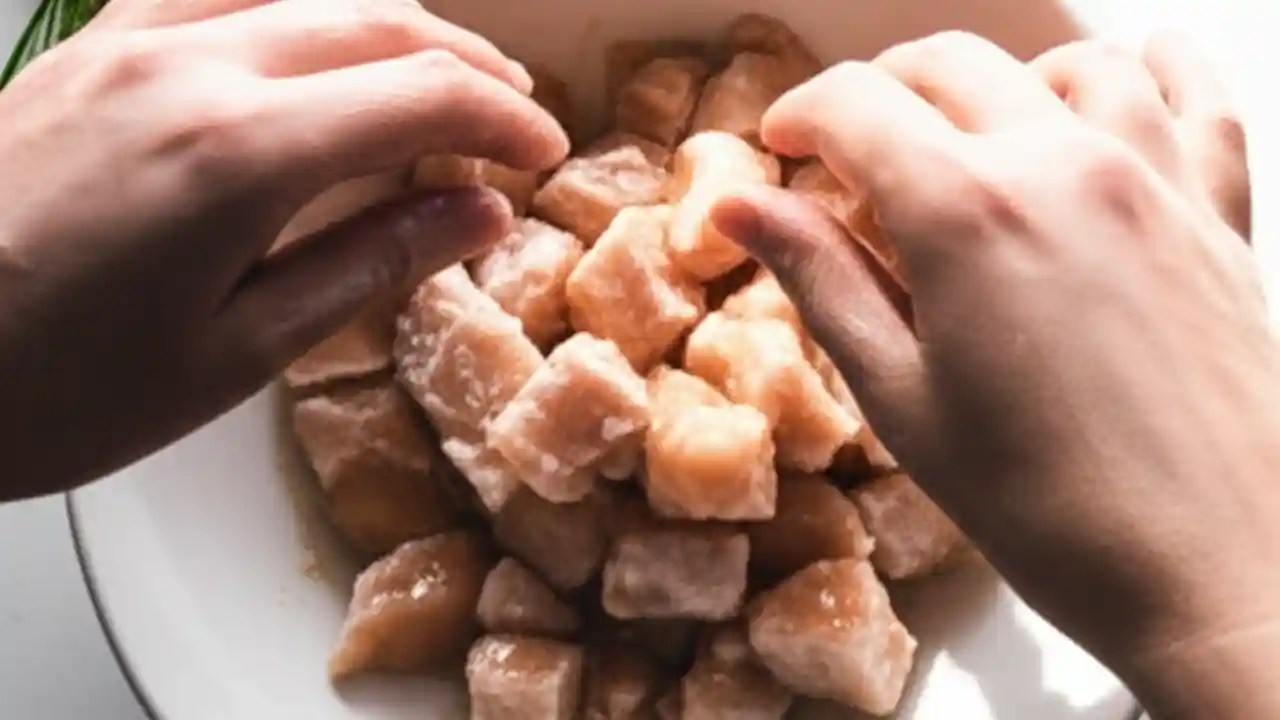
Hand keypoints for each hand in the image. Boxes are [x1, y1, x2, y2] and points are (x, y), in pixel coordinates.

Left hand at [0, 0, 567, 499]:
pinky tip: (311, 41)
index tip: (542, 157)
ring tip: (433, 78)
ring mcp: (124, 43)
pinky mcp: (80, 48)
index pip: (423, 95)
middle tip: (511, 118)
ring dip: (389, 27)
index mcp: (240, 153)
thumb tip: (477, 215)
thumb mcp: (237, 352)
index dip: (504, 119)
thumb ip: (370, 263)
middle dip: (465, 65)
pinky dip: (294, 8)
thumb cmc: (48, 389)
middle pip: (376, 21)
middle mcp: (187, 67)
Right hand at [713, 33, 1277, 718]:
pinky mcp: (1219, 212)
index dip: (800, 116)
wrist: (1214, 569)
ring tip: (970, 138)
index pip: (857, 106)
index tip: (781, 147)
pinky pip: (1192, 94)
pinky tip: (1115, 92)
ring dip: (998, 82)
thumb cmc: (1045, 506)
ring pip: (1066, 62)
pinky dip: (1145, 72)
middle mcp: (1062, 165)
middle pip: (949, 65)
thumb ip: (820, 279)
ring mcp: (1153, 179)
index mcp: (965, 213)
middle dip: (881, 91)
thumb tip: (741, 206)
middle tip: (851, 153)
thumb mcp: (899, 396)